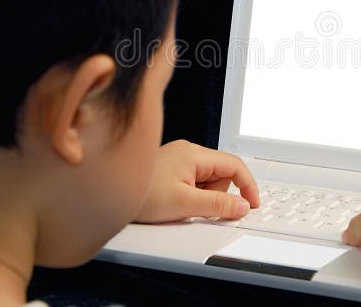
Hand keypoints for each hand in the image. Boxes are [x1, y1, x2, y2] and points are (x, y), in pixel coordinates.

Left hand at [134, 139, 259, 222]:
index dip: (247, 185)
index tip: (251, 203)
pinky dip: (193, 196)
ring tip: (180, 206)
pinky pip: (195, 183)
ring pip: (208, 181)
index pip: (234, 165)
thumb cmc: (140, 194)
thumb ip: (217, 205)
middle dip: (217, 195)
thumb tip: (242, 205)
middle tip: (197, 208)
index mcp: (193, 154)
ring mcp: (179, 160)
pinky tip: (175, 203)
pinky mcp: (172, 170)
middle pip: (221, 174)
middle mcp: (188, 152)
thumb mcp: (183, 203)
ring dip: (203, 197)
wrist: (108, 194)